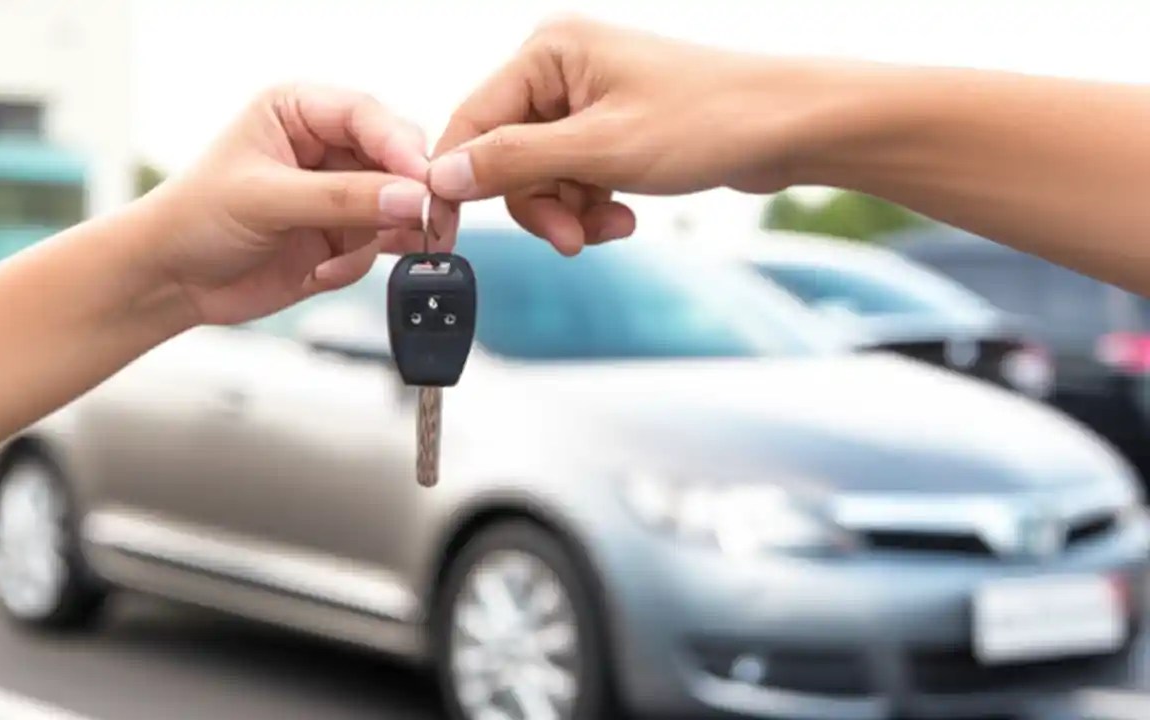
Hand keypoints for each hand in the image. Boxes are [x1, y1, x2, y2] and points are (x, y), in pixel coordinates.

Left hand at [143, 85, 436, 325]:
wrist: (171, 281)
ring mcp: (339, 196)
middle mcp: (326, 149)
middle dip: (410, 194)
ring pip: (398, 207)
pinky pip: (381, 247)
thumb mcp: (264, 200)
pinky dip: (363, 264)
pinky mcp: (343, 239)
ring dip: (392, 234)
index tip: (425, 180)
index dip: (400, 146)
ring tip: (355, 257)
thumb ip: (341, 198)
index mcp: (300, 112)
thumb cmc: (193, 219)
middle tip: (425, 221)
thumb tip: (410, 197)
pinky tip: (325, 272)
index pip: (367, 116)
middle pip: (396, 160)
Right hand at [431, 17, 813, 253]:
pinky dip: (591, 205)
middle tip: (570, 238)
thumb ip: (514, 162)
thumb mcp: (600, 150)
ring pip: (541, 175)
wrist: (790, 129)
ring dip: (569, 211)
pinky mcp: (611, 126)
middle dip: (538, 204)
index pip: (473, 119)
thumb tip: (444, 175)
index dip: (459, 180)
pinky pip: (574, 176)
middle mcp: (563, 67)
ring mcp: (589, 98)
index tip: (444, 232)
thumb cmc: (710, 120)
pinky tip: (624, 216)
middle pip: (506, 155)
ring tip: (610, 227)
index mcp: (551, 50)